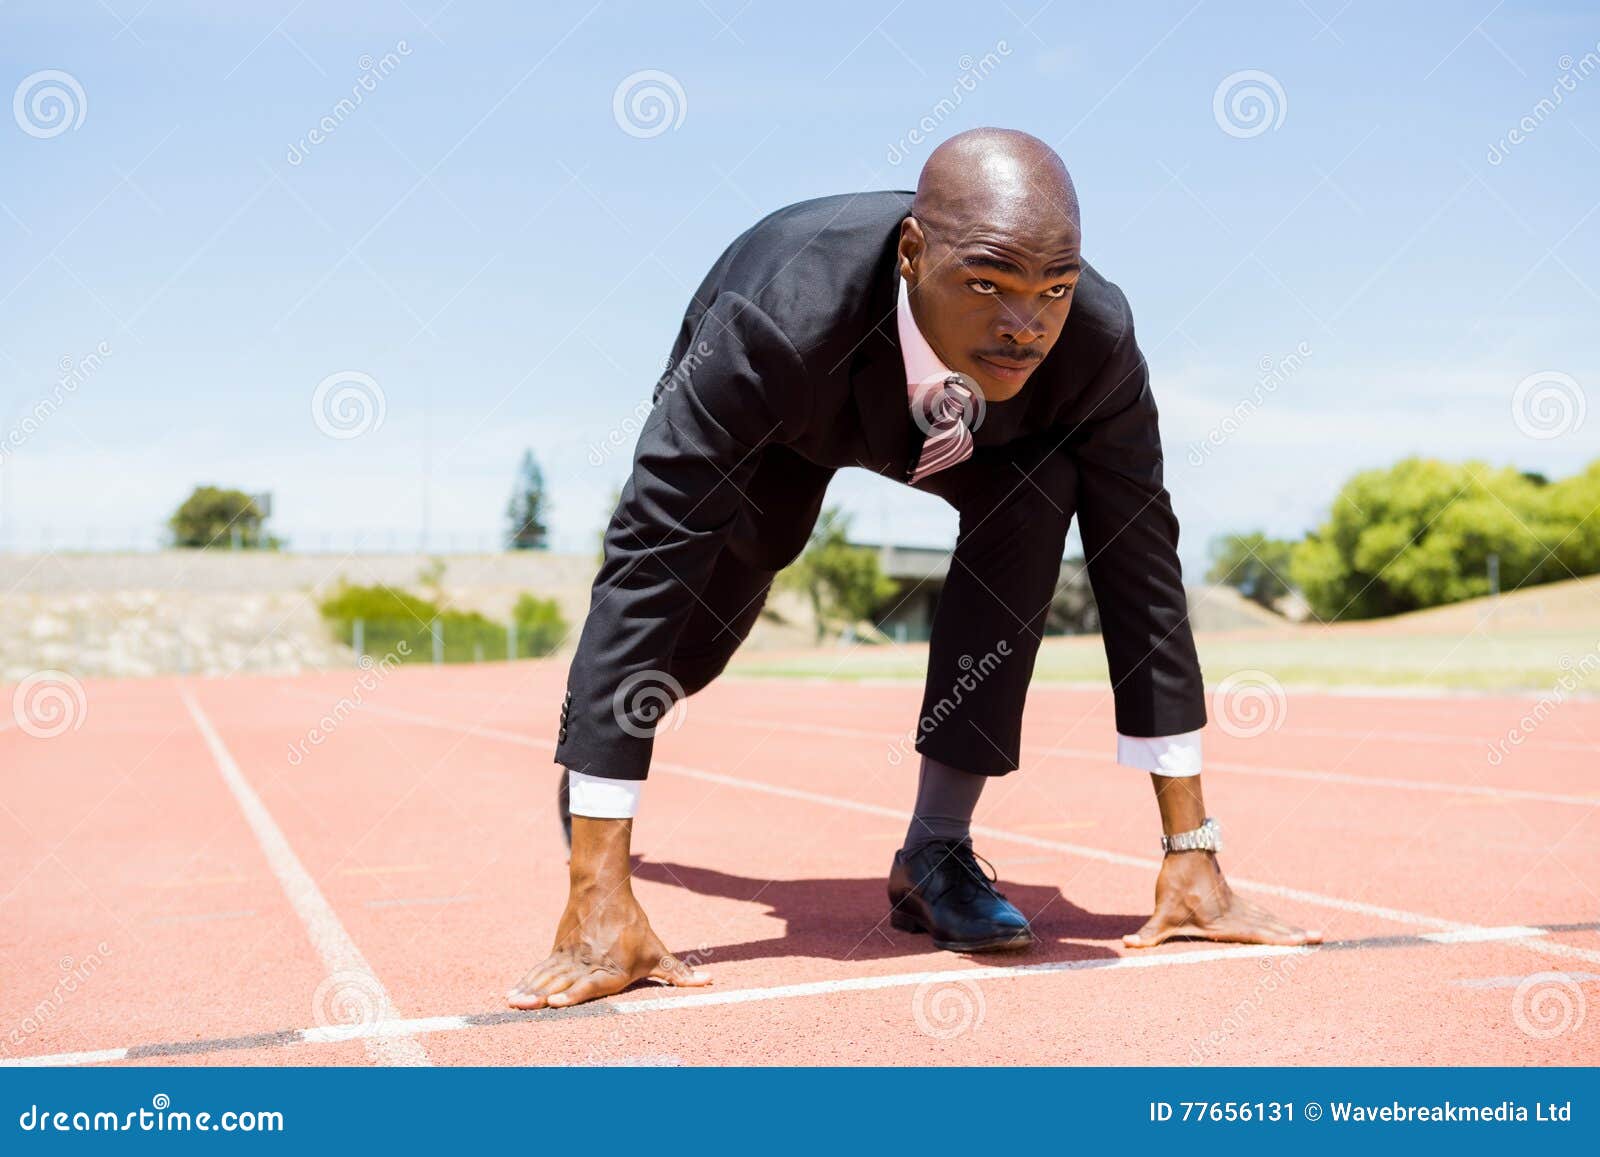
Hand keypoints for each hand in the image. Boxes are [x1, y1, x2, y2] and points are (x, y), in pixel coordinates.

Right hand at [507, 815, 710, 1008]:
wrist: (604, 891)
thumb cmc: (634, 927)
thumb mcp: (658, 952)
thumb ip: (680, 973)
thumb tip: (711, 983)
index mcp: (612, 970)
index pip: (591, 985)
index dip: (574, 994)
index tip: (556, 1002)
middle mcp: (588, 965)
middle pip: (562, 982)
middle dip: (542, 996)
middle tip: (524, 1006)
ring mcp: (570, 958)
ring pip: (547, 976)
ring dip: (529, 990)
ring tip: (512, 1002)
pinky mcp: (558, 951)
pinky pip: (540, 969)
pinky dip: (525, 981)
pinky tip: (511, 993)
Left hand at [1123, 850, 1322, 948]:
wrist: (1185, 850)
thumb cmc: (1175, 883)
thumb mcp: (1161, 912)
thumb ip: (1148, 933)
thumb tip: (1128, 944)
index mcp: (1223, 922)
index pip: (1256, 934)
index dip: (1279, 940)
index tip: (1302, 943)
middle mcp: (1236, 914)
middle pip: (1269, 926)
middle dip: (1293, 935)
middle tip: (1320, 939)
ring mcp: (1237, 904)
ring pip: (1268, 917)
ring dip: (1288, 927)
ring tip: (1312, 935)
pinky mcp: (1234, 898)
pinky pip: (1260, 912)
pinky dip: (1275, 920)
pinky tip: (1284, 925)